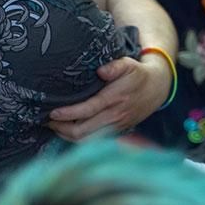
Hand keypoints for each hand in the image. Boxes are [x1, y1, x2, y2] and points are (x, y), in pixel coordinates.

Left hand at [46, 55, 170, 140]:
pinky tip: (69, 131)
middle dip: (61, 128)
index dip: (67, 114)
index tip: (52, 112)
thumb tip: (100, 71)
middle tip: (47, 121)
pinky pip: (93, 140)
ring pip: (86, 140)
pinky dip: (78, 138)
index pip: (86, 111)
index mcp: (115, 99)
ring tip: (55, 127)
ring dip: (67, 136)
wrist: (157, 88)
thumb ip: (115, 67)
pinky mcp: (116, 131)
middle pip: (82, 132)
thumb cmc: (138, 75)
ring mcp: (116, 126)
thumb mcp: (129, 64)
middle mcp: (115, 116)